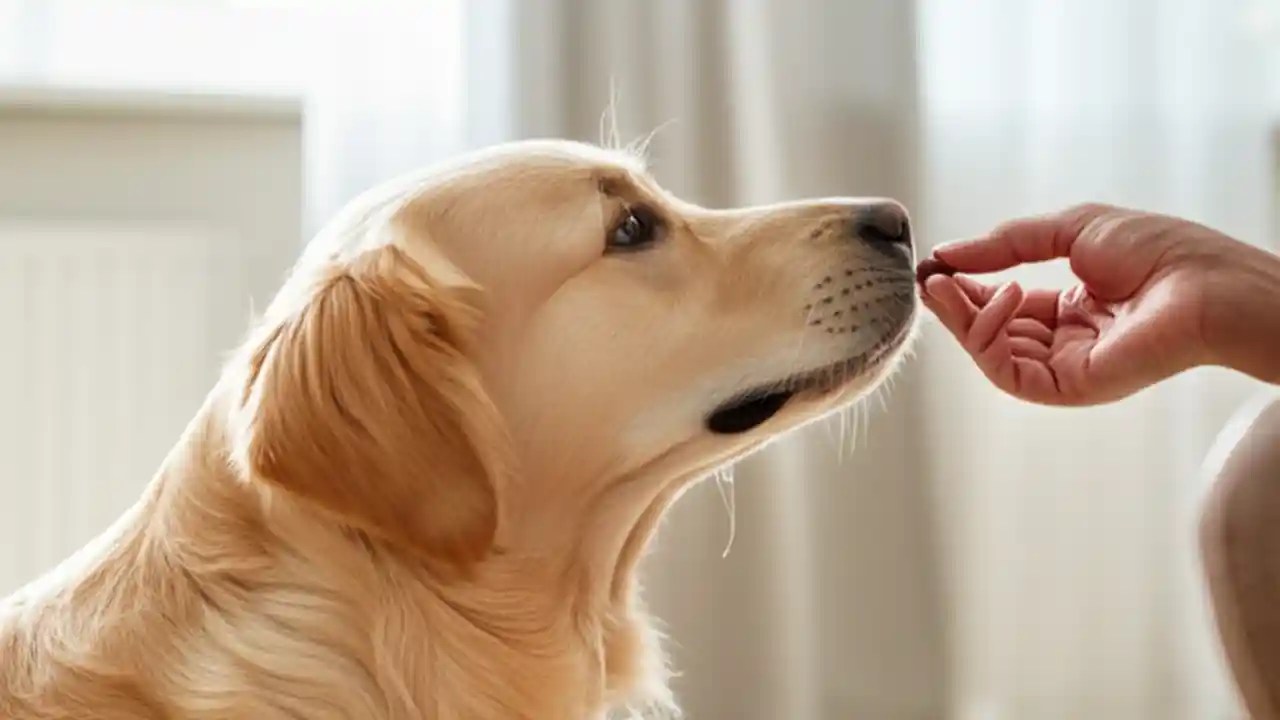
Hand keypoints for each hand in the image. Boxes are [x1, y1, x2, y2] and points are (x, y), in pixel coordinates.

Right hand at [918, 204, 1279, 405]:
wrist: (1205, 283)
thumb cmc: (1158, 250)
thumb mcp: (1068, 231)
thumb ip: (1006, 244)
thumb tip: (947, 254)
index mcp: (1073, 306)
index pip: (1005, 303)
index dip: (968, 285)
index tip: (936, 266)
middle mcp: (1066, 341)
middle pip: (992, 331)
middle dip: (956, 304)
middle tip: (930, 278)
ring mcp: (1065, 366)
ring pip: (991, 353)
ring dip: (962, 318)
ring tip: (947, 286)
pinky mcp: (1067, 386)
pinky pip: (1007, 372)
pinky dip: (987, 337)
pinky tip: (996, 299)